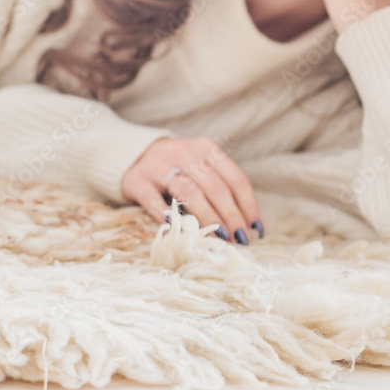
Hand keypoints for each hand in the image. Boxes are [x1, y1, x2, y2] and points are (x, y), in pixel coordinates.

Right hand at [121, 137, 262, 243]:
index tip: (255, 228)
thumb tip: (247, 224)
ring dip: (207, 219)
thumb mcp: (200, 167)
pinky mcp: (137, 181)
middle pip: (215, 187)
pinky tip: (179, 230)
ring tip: (218, 239)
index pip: (235, 179)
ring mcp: (158, 166)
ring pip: (188, 193)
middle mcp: (183, 153)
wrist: (135, 155)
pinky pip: (153, 201)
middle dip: (231, 216)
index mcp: (205, 149)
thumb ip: (220, 187)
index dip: (248, 205)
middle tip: (239, 238)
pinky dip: (167, 216)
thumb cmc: (177, 168)